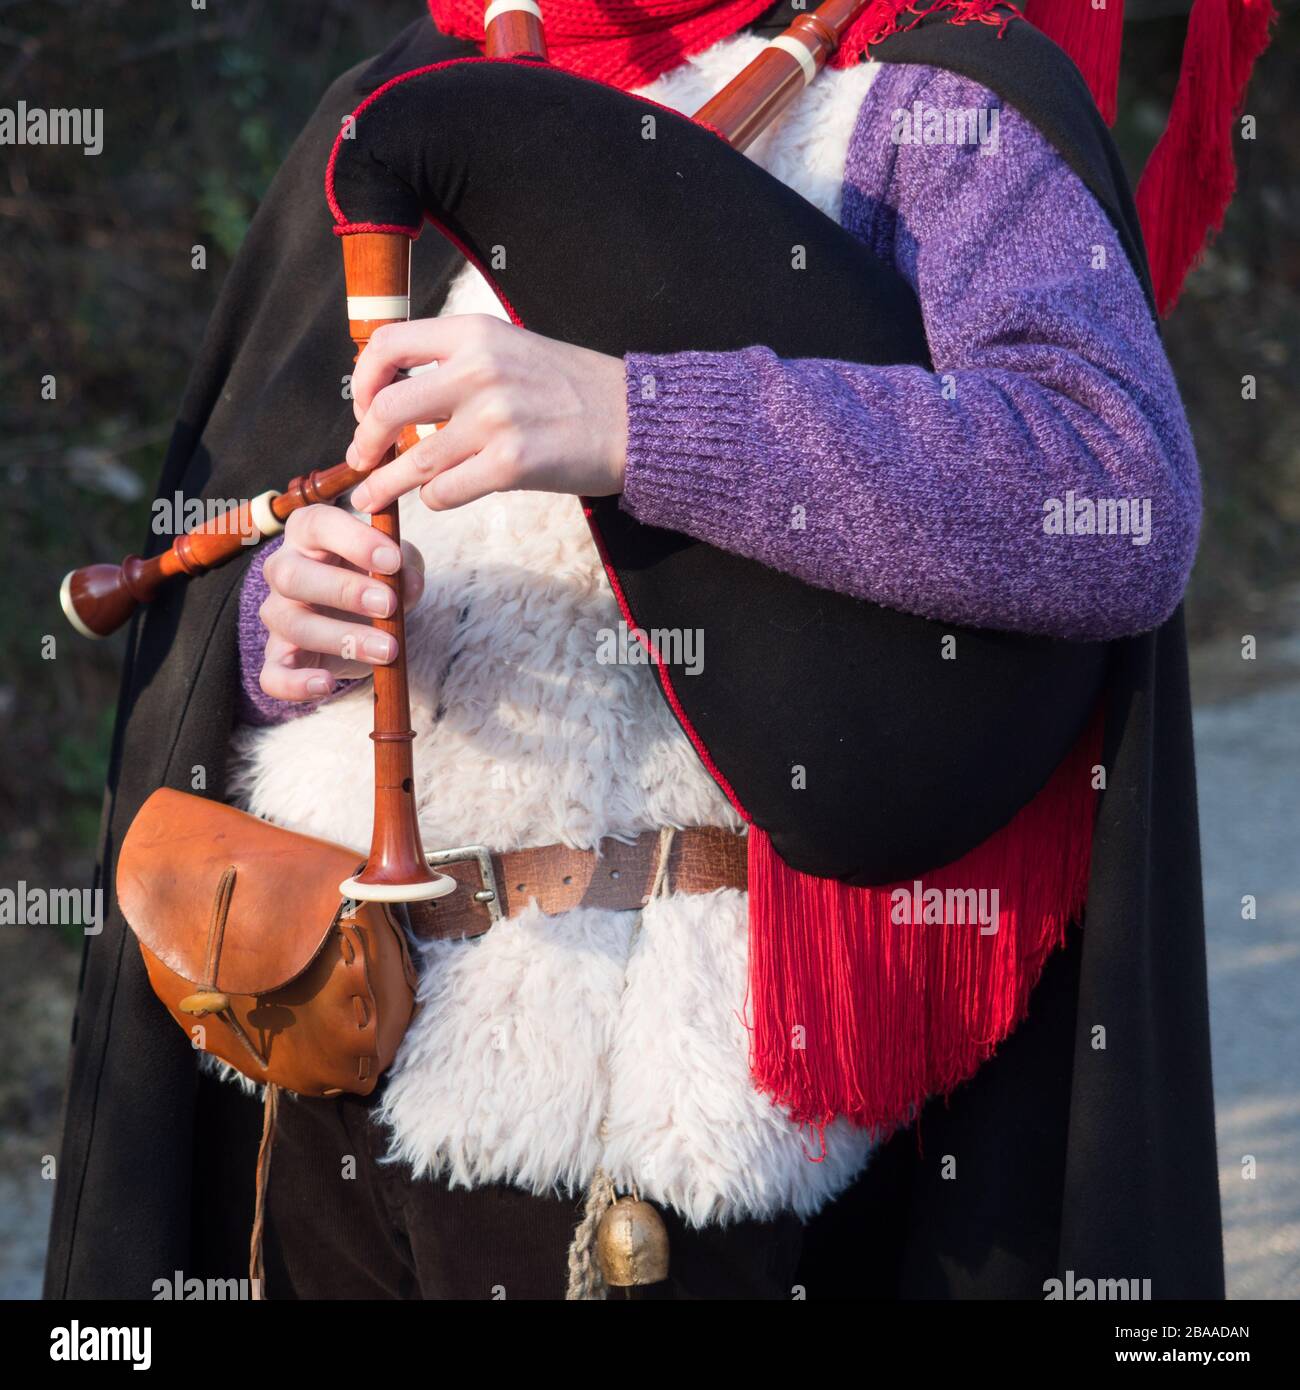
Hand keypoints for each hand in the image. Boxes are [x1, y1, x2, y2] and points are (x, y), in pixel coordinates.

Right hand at [257, 503, 424, 702]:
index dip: (354, 540)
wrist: (358, 617)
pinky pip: (273, 674)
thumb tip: (407, 580)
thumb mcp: (397, 563)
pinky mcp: (279, 656)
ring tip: (387, 650)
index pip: (318, 524)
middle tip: (389, 605)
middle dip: (343, 591)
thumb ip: (405, 564)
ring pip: (291, 624)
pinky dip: (295, 684)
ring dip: (341, 638)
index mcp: (309, 534)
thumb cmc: (374, 576)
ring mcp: (278, 614)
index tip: (392, 560)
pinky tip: (326, 685)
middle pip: (292, 575)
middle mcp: (283, 570)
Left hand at [346, 314, 627, 514]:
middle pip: (386, 407)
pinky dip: (433, 499)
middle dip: (364, 440)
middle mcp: (478, 370)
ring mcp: (494, 419)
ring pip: (411, 459)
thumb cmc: (574, 389)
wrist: (635, 420)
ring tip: (370, 498)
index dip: (362, 379)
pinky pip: (444, 490)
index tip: (364, 406)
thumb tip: (401, 394)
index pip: (387, 345)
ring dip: (383, 484)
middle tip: (361, 459)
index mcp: (474, 334)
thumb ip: (459, 362)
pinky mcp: (511, 465)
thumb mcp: (512, 349)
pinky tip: (439, 497)